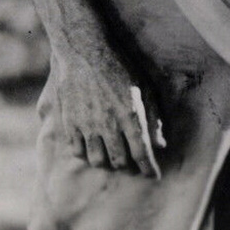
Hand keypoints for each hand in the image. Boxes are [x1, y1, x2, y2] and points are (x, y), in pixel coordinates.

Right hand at [50, 35, 166, 177]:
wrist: (84, 52)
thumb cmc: (120, 67)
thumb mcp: (144, 88)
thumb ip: (153, 117)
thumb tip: (161, 144)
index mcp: (131, 116)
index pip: (142, 153)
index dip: (149, 169)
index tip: (154, 177)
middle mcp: (108, 125)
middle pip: (120, 161)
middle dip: (130, 167)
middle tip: (134, 164)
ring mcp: (86, 126)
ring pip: (98, 160)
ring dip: (108, 163)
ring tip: (114, 157)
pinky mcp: (69, 123)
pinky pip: (77, 151)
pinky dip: (87, 155)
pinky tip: (94, 148)